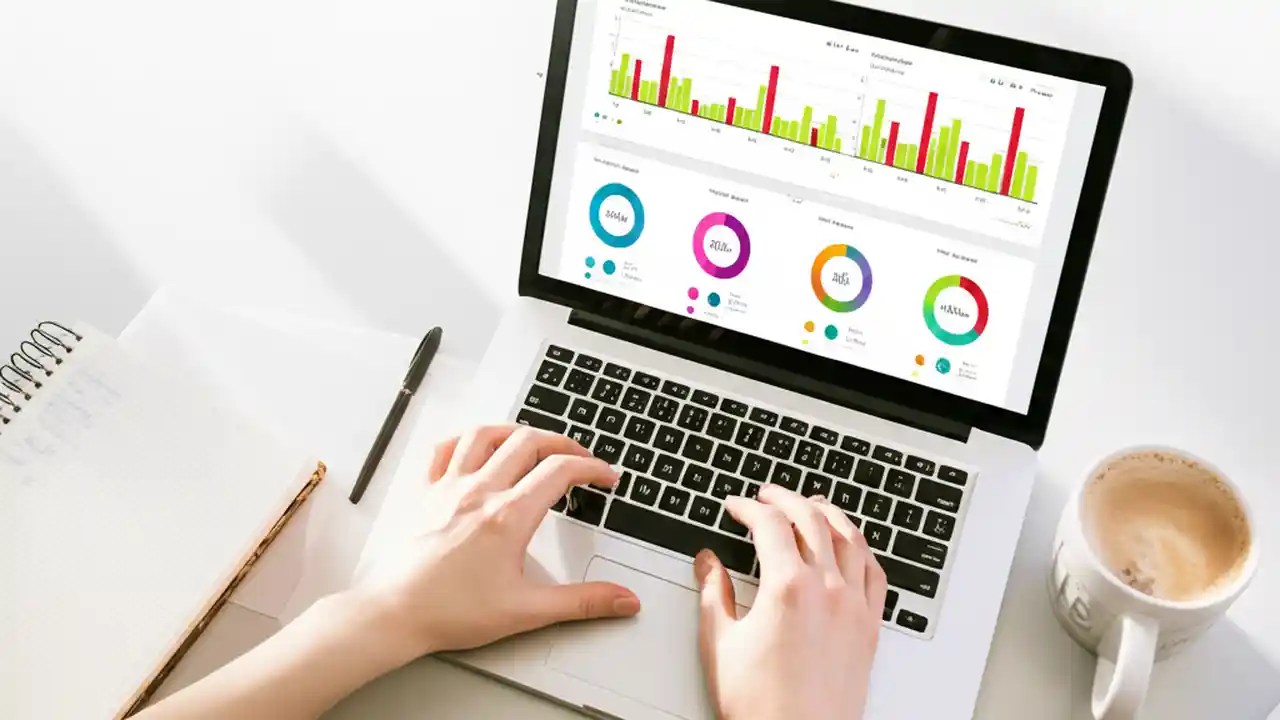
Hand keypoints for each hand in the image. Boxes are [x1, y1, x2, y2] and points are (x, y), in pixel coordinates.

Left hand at [351, 424, 640, 663]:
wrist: (396, 615)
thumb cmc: (452, 612)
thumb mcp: (527, 611)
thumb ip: (582, 602)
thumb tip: (622, 600)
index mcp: (509, 516)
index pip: (561, 471)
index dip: (593, 468)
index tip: (606, 478)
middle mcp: (480, 492)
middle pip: (529, 441)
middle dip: (563, 443)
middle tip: (580, 460)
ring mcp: (450, 489)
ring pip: (486, 435)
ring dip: (517, 432)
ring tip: (535, 442)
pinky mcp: (427, 495)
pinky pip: (445, 450)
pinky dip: (467, 440)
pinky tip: (477, 447)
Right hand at [696, 484, 886, 719]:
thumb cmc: (761, 707)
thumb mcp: (720, 644)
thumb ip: (713, 594)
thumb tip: (708, 563)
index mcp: (787, 588)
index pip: (770, 524)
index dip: (749, 507)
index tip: (736, 506)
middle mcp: (827, 589)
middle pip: (812, 519)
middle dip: (786, 498)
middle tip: (767, 495)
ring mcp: (854, 606)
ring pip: (850, 538)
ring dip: (828, 513)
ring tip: (812, 504)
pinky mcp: (870, 627)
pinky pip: (874, 572)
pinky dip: (861, 549)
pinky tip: (851, 546)